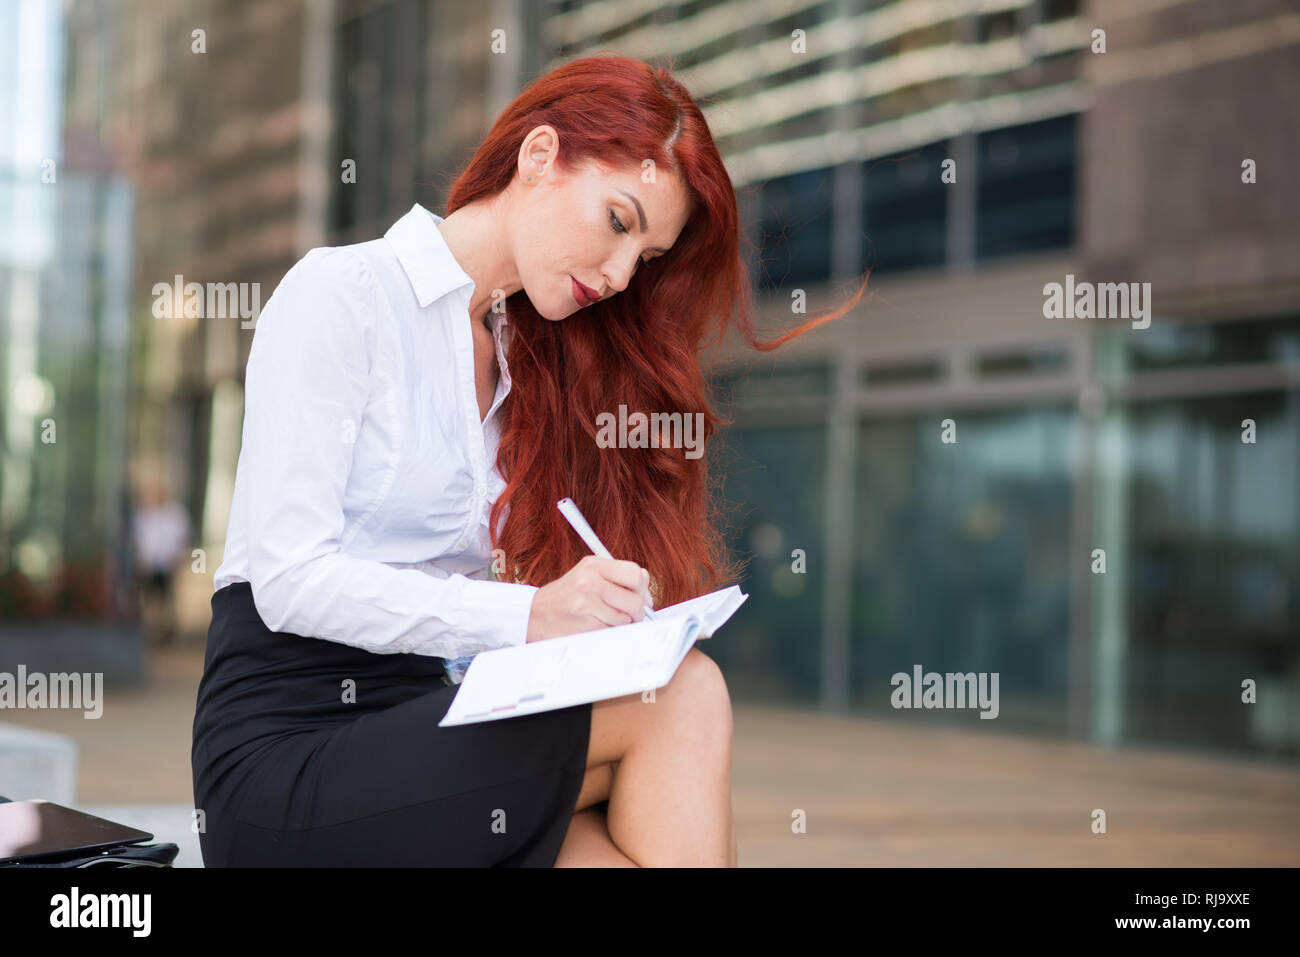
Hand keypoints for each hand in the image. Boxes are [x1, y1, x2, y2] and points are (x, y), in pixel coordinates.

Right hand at [525, 555, 653, 641]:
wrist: (534, 614)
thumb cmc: (566, 596)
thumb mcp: (588, 575)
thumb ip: (617, 577)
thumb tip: (647, 592)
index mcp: (593, 565)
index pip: (635, 574)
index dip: (642, 588)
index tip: (640, 595)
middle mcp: (590, 582)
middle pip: (635, 599)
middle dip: (637, 611)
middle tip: (630, 614)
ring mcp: (587, 604)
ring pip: (626, 618)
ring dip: (621, 623)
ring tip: (605, 618)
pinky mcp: (586, 625)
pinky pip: (613, 631)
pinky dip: (609, 632)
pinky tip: (595, 625)